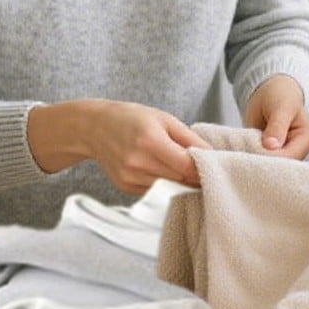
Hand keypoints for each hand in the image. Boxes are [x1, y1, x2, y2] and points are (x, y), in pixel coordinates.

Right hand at [28, 99, 208, 194]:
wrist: (94, 128)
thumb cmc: (132, 118)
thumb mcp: (164, 119)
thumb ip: (190, 138)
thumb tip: (214, 156)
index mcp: (150, 141)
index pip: (187, 166)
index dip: (204, 168)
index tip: (214, 165)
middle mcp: (138, 163)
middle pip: (180, 179)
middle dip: (195, 175)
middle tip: (204, 168)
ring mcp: (130, 177)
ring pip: (169, 188)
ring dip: (181, 182)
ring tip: (183, 168)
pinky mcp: (125, 187)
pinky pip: (155, 191)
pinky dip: (165, 183)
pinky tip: (162, 171)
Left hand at [243, 75, 308, 158]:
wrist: (270, 91)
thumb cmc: (280, 95)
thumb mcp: (281, 106)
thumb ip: (277, 126)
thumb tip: (271, 146)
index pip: (291, 156)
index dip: (272, 157)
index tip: (254, 153)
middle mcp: (301, 150)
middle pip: (282, 165)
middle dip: (265, 161)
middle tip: (246, 155)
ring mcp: (286, 154)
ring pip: (272, 166)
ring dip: (257, 161)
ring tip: (244, 153)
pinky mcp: (274, 156)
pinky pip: (263, 162)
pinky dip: (253, 158)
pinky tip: (244, 154)